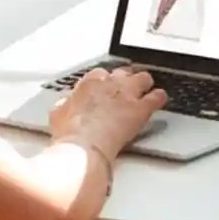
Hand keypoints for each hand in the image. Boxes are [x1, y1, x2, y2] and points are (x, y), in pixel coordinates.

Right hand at [48, 68, 166, 157]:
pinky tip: (159, 100)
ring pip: (143, 78)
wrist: (84, 146)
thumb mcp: (59, 115)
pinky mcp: (142, 108)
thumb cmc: (70, 133)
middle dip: (125, 81)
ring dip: (144, 85)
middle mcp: (111, 82)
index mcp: (90, 82)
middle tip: (125, 91)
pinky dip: (159, 98)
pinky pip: (157, 96)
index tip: (105, 90)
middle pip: (124, 73)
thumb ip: (65, 106)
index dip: (105, 83)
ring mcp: (128, 93)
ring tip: (145, 92)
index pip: (101, 74)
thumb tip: (65, 105)